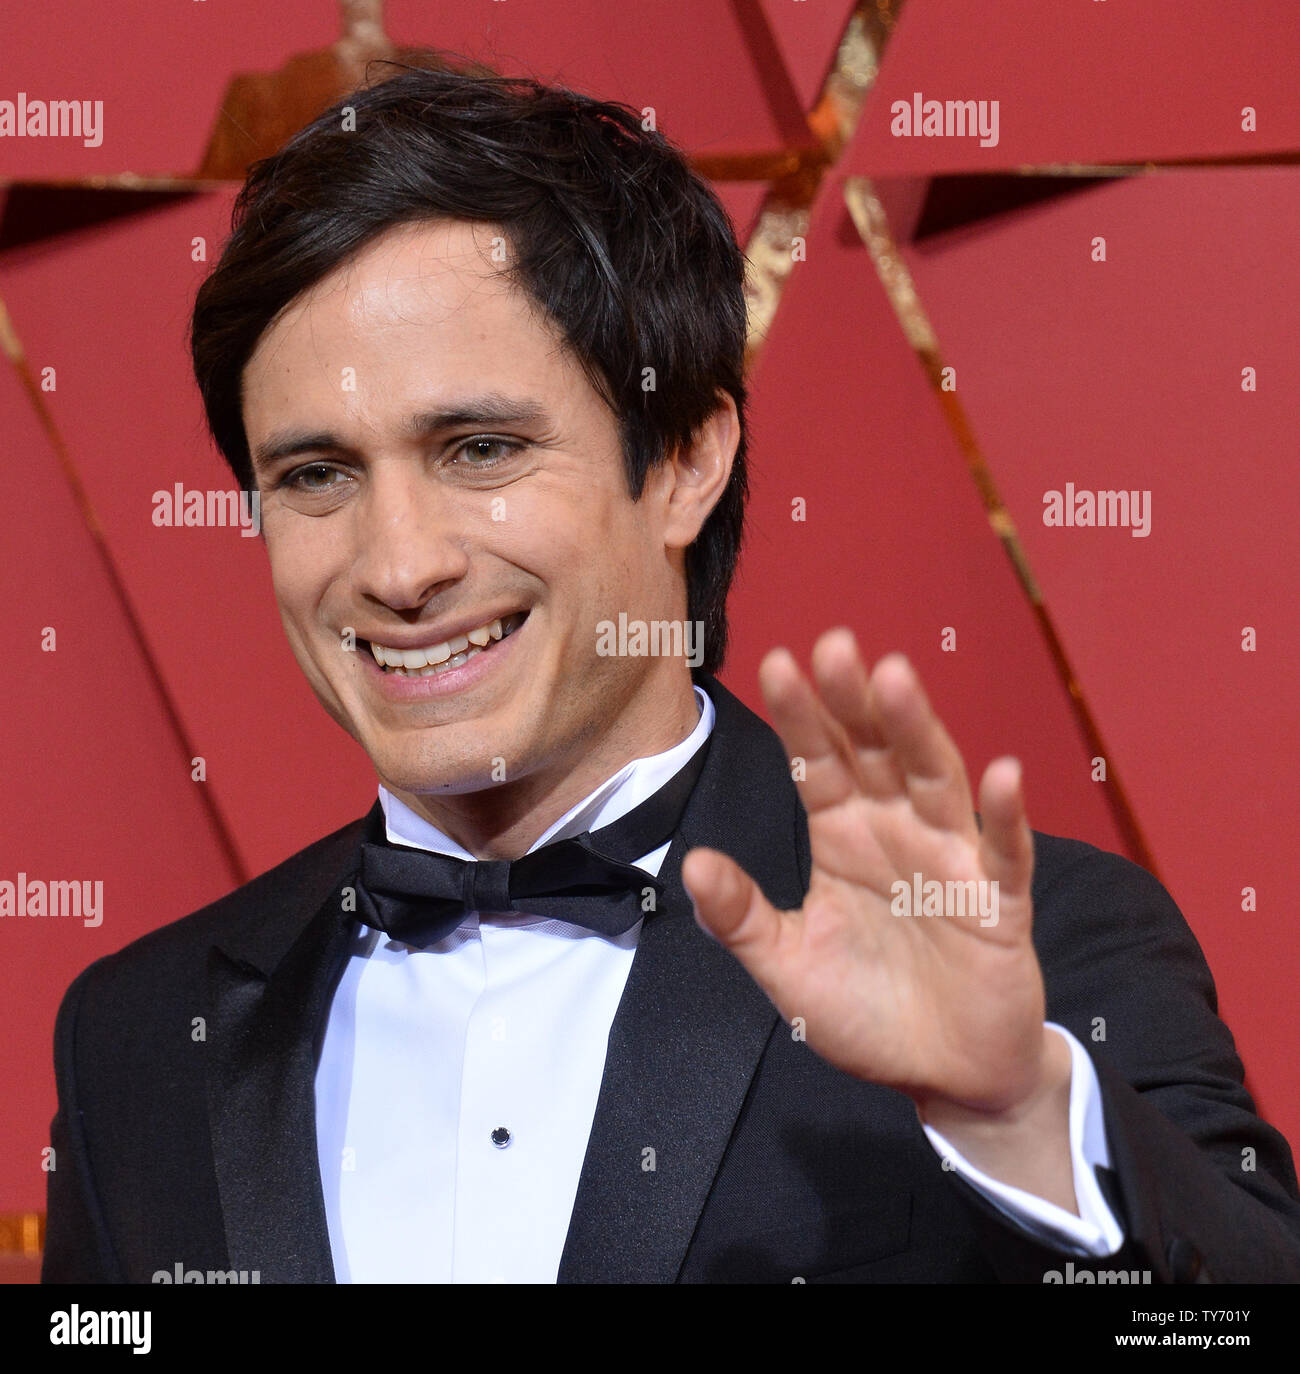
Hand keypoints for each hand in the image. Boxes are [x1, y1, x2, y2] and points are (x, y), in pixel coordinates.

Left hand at [683, 628, 1051, 1121]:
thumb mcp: (787, 967)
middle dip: (854, 701)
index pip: (816, 764)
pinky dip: (1006, 816)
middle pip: (874, 753)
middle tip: (834, 644)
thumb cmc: (863, 1011)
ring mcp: (950, 861)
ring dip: (916, 731)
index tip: (776, 663)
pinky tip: (1001, 774)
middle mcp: (895, 832)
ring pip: (933, 782)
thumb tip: (692, 865)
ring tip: (896, 676)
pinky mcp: (998, 903)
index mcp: (841, 838)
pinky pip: (1004, 854)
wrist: (942, 1076)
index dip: (799, 717)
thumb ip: (742, 918)